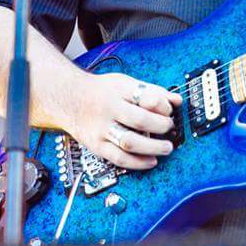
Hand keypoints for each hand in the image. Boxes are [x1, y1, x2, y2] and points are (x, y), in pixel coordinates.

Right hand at [66, 71, 181, 169]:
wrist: (68, 98)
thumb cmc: (102, 90)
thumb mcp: (126, 82)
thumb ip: (152, 91)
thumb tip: (176, 100)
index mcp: (118, 90)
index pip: (146, 97)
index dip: (163, 106)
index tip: (169, 110)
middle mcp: (109, 109)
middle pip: (140, 120)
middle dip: (161, 126)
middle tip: (169, 128)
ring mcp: (101, 129)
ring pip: (130, 142)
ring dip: (153, 147)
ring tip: (167, 148)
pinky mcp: (97, 145)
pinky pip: (119, 158)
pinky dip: (138, 163)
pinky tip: (151, 161)